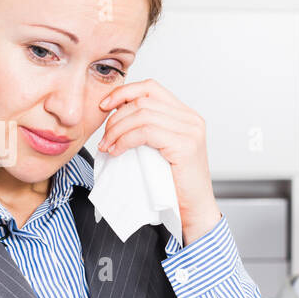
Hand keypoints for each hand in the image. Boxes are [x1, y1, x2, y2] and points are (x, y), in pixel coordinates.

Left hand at [97, 79, 220, 242]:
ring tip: (108, 146)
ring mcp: (190, 131)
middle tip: (105, 137)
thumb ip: (147, 128)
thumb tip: (114, 113)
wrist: (194, 209)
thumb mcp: (159, 149)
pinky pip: (146, 132)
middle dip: (116, 116)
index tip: (104, 105)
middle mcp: (191, 119)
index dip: (125, 92)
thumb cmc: (174, 184)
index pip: (151, 88)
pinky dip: (125, 140)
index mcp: (186, 116)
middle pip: (144, 100)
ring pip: (142, 114)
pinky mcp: (185, 145)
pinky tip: (117, 151)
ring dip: (117, 130)